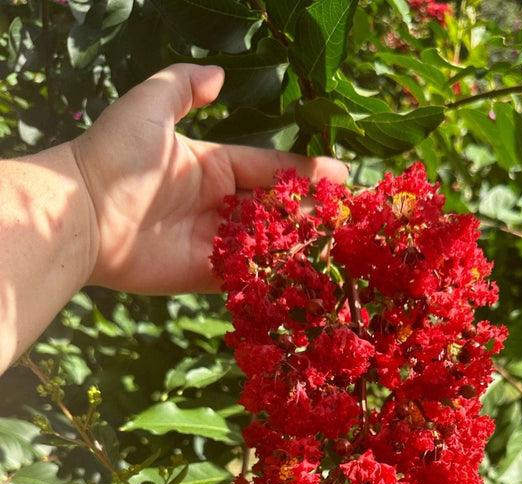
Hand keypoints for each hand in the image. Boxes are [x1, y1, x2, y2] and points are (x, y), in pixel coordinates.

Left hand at [70, 64, 347, 294]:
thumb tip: (219, 77)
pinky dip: (272, 276)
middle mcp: (215, 205)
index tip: (340, 178)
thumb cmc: (115, 155)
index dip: (303, 174)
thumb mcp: (150, 106)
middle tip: (346, 218)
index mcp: (210, 165)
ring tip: (336, 247)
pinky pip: (245, 276)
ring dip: (298, 246)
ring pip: (264, 244)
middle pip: (272, 209)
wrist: (83, 214)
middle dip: (308, 213)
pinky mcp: (203, 276)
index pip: (267, 169)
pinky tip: (305, 275)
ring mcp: (211, 243)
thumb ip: (183, 87)